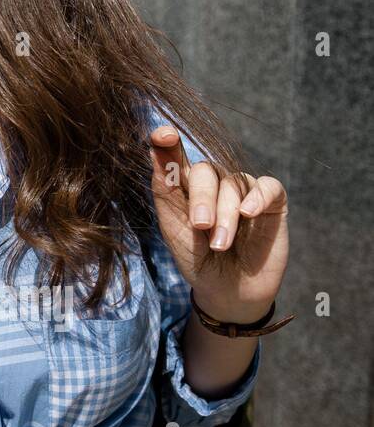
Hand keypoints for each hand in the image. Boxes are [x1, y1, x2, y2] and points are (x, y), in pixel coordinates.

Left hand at [147, 126, 288, 323]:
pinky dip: (257, 197)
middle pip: (206, 170)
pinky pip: (267, 187)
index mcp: (184, 185)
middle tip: (200, 226)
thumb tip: (155, 149)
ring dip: (226, 215)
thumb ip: (166, 189)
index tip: (162, 135)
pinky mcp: (271, 201)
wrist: (228, 291)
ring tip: (219, 245)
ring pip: (234, 184)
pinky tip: (248, 213)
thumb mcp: (174, 227)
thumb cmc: (196, 258)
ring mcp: (243, 190)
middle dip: (202, 198)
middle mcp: (214, 182)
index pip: (174, 156)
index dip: (167, 142)